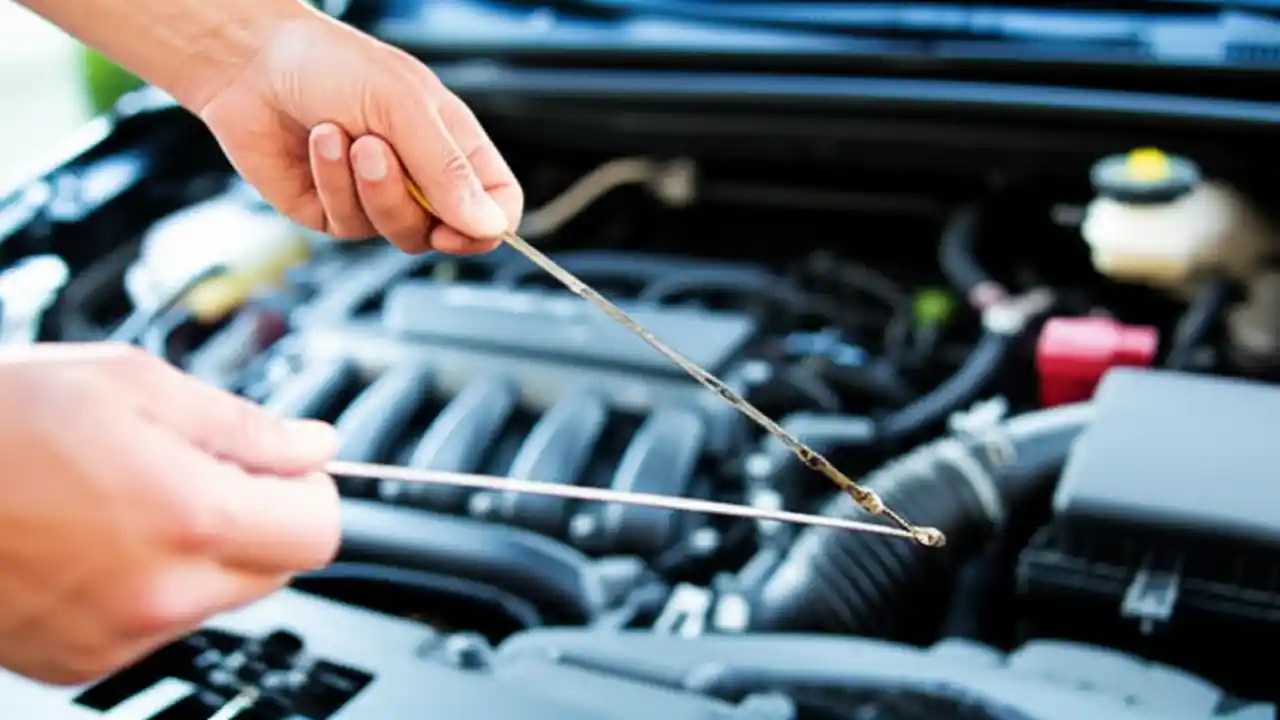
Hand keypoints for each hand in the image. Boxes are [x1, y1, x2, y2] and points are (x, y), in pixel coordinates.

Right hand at [0, 343, 339, 684]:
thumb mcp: (134, 384)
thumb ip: (245, 425)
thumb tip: (315, 446)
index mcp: (193, 517)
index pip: (321, 530)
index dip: (309, 487)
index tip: (283, 464)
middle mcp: (165, 593)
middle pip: (278, 567)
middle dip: (259, 516)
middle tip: (197, 468)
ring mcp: (120, 637)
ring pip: (219, 597)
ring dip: (204, 550)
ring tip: (132, 498)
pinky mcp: (80, 662)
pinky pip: (158, 625)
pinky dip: (151, 584)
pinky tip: (99, 538)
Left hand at [196, 11, 522, 254]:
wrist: (251, 62)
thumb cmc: (331, 65)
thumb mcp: (404, 108)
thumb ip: (449, 171)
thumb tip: (489, 227)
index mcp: (453, 145)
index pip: (496, 204)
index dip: (488, 226)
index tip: (459, 227)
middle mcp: (421, 177)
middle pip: (447, 230)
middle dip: (406, 197)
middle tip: (376, 150)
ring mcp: (377, 199)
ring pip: (398, 233)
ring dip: (367, 186)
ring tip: (342, 135)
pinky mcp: (334, 212)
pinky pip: (350, 224)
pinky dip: (333, 181)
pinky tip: (318, 141)